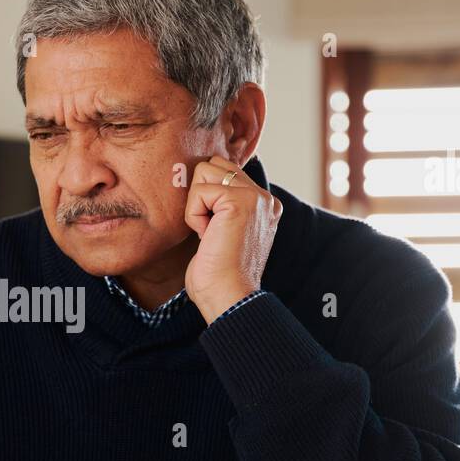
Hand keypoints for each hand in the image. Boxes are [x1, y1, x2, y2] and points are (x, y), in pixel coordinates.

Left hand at [183, 155, 280, 322]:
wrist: (228, 297)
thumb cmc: (218, 274)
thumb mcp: (223, 232)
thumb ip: (221, 205)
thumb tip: (197, 180)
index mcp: (264, 204)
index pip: (225, 170)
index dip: (206, 195)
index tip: (211, 229)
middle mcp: (264, 198)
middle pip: (214, 164)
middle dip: (200, 194)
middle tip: (208, 229)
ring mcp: (255, 197)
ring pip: (205, 170)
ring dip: (196, 205)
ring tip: (210, 232)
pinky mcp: (239, 201)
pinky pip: (199, 191)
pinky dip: (194, 216)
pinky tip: (208, 237)